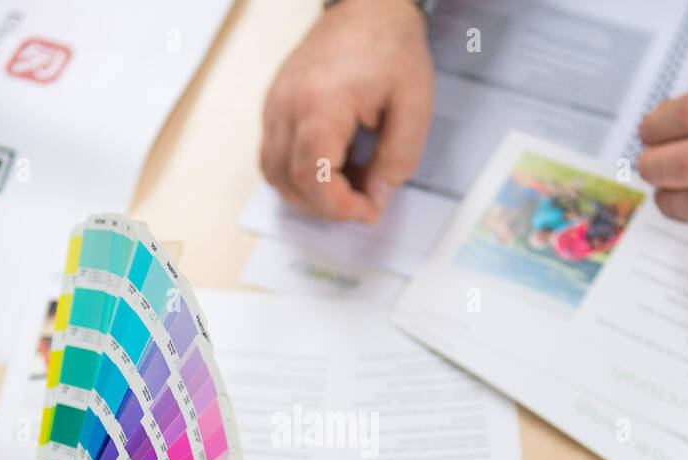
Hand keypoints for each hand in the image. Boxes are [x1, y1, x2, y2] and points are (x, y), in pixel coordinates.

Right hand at [260, 0, 434, 221]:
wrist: (369, 7)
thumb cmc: (389, 46)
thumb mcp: (414, 106)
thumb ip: (398, 158)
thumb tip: (378, 197)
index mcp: (321, 102)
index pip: (312, 176)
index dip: (338, 207)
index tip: (367, 210)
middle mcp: (287, 105)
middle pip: (288, 181)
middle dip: (326, 207)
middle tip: (362, 204)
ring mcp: (275, 105)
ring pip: (273, 174)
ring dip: (308, 194)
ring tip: (348, 185)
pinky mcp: (274, 106)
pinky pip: (274, 156)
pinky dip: (299, 174)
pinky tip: (333, 166)